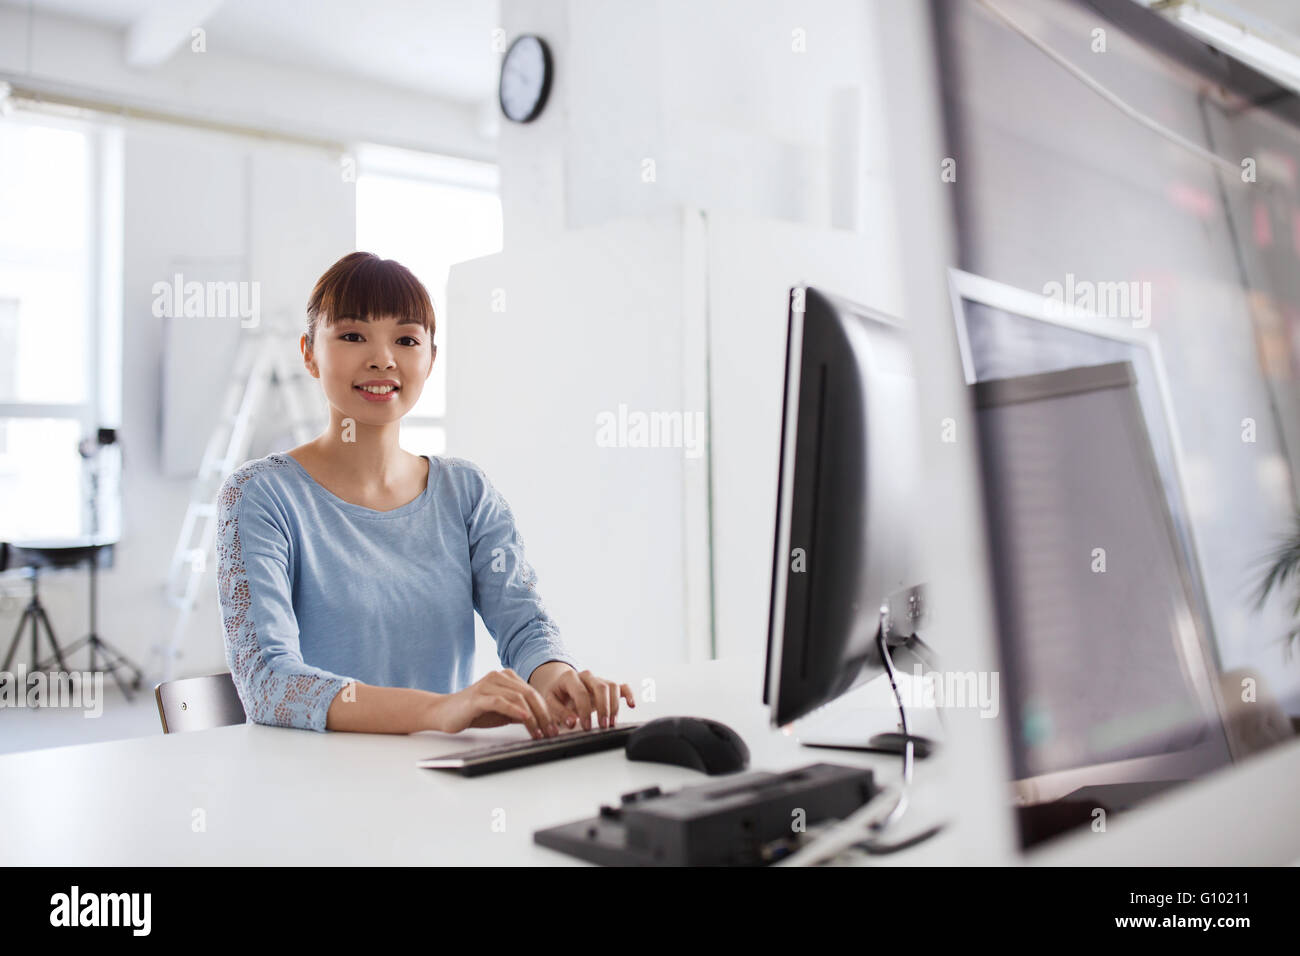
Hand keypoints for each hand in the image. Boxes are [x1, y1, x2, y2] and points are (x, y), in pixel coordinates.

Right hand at [429, 669, 563, 738]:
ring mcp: (488, 684)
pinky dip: (515, 710)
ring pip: (518, 697)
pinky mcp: (478, 696)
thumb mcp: (502, 713)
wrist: (443, 713)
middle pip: (529, 694)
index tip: (555, 727)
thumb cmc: (473, 713)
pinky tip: (525, 718)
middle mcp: (499, 676)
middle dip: (544, 715)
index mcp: (506, 677)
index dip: (547, 710)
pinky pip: (501, 701)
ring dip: (533, 717)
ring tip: (540, 731)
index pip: (533, 693)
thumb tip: (544, 722)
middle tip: (552, 732)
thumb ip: (520, 712)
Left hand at [530, 663, 634, 730]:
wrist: (560, 686)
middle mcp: (586, 676)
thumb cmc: (556, 695)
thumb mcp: (550, 703)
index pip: (581, 692)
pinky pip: (621, 686)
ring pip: (612, 686)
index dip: (585, 710)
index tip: (587, 726)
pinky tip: (631, 705)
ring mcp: (598, 679)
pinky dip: (628, 694)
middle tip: (602, 726)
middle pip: (601, 687)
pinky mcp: (606, 685)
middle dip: (604, 708)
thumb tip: (573, 722)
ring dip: (614, 706)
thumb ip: (560, 713)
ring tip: (611, 723)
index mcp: (569, 677)